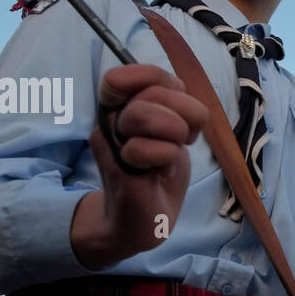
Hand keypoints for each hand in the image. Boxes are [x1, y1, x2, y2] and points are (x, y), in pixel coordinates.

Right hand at [71, 65, 207, 268]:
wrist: (145, 222)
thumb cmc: (160, 174)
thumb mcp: (174, 133)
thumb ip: (172, 106)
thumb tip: (177, 86)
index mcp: (124, 105)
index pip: (141, 73)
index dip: (168, 85)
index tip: (181, 109)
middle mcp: (112, 118)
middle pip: (149, 92)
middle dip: (183, 112)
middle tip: (184, 137)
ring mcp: (111, 143)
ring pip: (141, 114)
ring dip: (173, 131)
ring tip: (174, 150)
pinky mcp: (116, 168)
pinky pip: (143, 148)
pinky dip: (166, 157)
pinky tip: (162, 170)